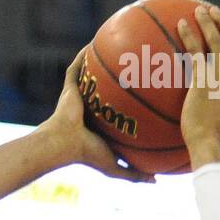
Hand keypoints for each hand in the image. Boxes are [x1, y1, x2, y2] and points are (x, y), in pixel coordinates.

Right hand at [40, 46, 153, 182]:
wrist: (63, 144)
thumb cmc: (87, 155)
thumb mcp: (116, 167)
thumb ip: (134, 174)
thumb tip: (156, 182)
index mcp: (103, 123)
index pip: (122, 110)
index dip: (136, 101)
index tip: (156, 90)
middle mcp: (93, 106)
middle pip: (111, 87)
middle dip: (125, 74)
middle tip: (145, 61)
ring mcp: (81, 95)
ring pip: (95, 73)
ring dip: (105, 58)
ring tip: (122, 42)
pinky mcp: (70, 86)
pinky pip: (78, 65)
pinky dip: (85, 53)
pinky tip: (98, 37)